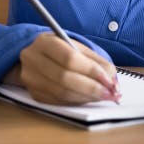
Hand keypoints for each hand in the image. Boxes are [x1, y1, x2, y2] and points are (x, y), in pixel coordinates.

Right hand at [2, 32, 120, 104]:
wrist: (34, 56)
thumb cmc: (60, 50)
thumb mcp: (76, 47)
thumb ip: (96, 61)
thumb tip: (113, 81)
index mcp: (45, 42)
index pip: (70, 58)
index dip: (91, 71)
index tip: (109, 80)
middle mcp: (33, 59)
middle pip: (65, 78)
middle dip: (91, 88)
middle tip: (110, 93)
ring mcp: (31, 78)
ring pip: (61, 92)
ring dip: (86, 97)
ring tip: (103, 97)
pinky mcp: (33, 93)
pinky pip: (58, 101)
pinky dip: (77, 101)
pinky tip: (88, 99)